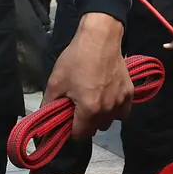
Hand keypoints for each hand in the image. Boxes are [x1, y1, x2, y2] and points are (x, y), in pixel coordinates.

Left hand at [45, 13, 130, 139]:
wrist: (100, 39)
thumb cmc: (76, 59)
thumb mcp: (56, 82)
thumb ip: (49, 104)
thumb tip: (42, 118)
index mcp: (89, 109)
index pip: (80, 134)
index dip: (70, 130)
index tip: (66, 120)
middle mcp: (107, 110)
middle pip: (94, 129)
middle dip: (84, 123)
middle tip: (76, 108)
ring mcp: (120, 102)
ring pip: (109, 122)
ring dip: (99, 118)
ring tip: (92, 102)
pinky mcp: (129, 93)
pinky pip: (122, 112)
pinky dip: (114, 110)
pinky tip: (106, 99)